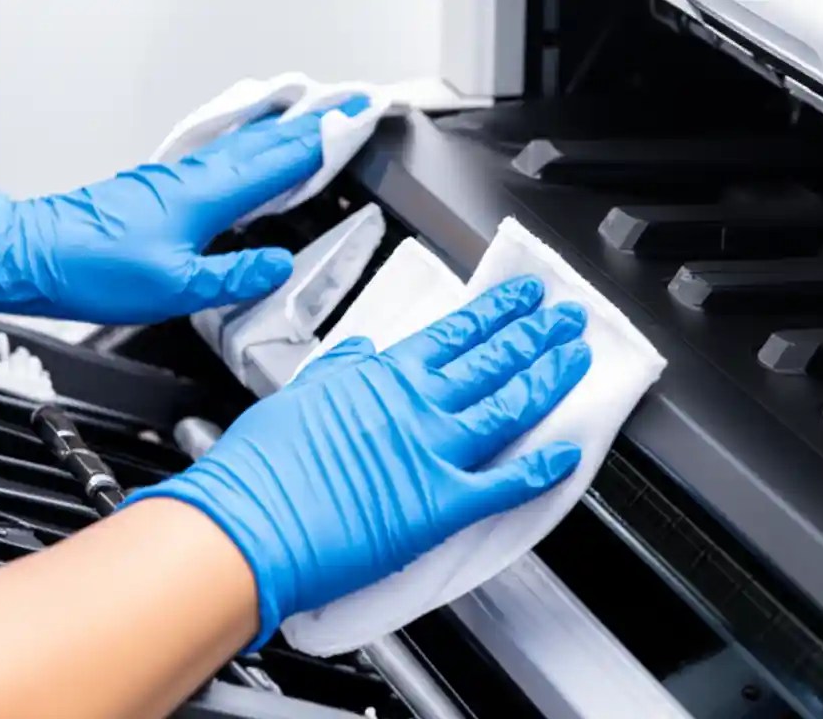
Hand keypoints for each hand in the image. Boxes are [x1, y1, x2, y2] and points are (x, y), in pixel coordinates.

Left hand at [0, 98, 367, 323]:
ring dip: (287, 133)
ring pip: (247, 146)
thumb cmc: (92, 268)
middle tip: (354, 106)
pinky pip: (225, 160)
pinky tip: (255, 159)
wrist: (33, 255)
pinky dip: (254, 151)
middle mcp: (195, 178)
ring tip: (317, 124)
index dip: (327, 137)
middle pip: (269, 141)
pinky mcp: (163, 189)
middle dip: (317, 124)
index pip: (282, 158)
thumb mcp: (175, 288)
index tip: (360, 115)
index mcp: (206, 195)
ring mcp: (178, 180)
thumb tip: (278, 265)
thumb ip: (234, 276)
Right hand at [123, 276, 591, 648]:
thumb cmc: (259, 469)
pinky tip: (567, 453)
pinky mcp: (440, 505)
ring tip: (576, 359)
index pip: (455, 334)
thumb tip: (358, 349)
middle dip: (537, 335)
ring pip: (508, 406)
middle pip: (492, 360)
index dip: (497, 313)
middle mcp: (415, 406)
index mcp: (380, 377)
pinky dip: (541, 469)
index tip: (523, 298)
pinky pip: (505, 483)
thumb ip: (336, 370)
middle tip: (569, 319)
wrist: (246, 524)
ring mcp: (432, 452)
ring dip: (548, 380)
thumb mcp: (296, 397)